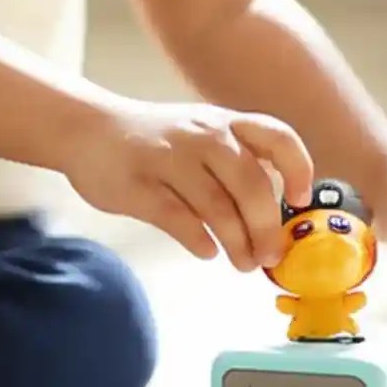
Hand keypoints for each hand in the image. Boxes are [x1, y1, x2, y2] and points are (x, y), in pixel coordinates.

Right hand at [64, 101, 313, 271]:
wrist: (87, 128)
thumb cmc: (154, 140)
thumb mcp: (201, 132)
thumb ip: (236, 160)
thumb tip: (274, 212)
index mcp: (223, 123)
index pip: (277, 137)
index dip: (298, 169)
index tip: (299, 200)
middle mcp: (202, 136)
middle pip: (252, 185)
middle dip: (266, 229)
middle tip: (268, 257)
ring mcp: (169, 159)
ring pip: (218, 208)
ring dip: (237, 243)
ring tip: (242, 263)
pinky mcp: (139, 185)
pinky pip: (178, 219)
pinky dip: (198, 241)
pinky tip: (206, 252)